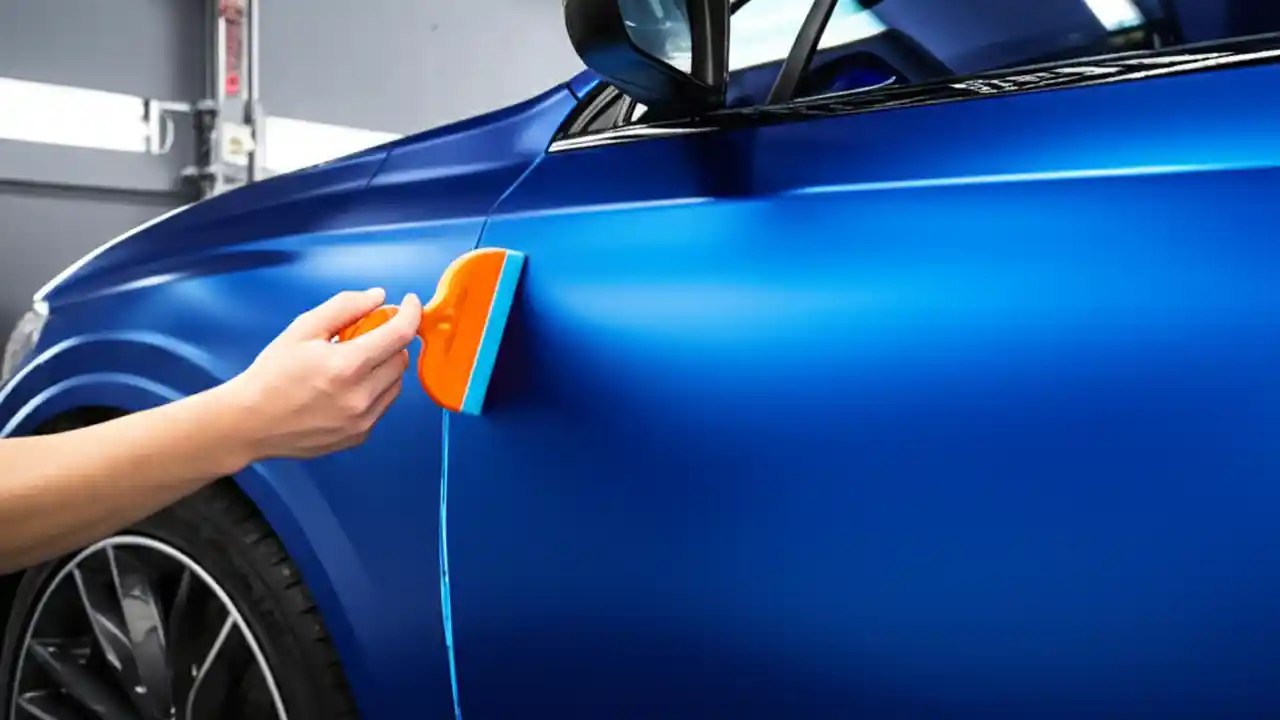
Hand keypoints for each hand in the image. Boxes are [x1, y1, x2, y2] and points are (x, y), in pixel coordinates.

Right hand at [218, 288, 422, 462]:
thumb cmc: (272, 374)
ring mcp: (362, 421)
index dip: (411, 314)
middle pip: (400, 359)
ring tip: (352, 364)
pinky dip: (375, 391)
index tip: (411, 302)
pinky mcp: (359, 436)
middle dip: (390, 341)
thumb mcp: (303, 329)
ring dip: (384, 367)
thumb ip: (345, 307)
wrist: (249, 423)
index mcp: (346, 366)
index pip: (400, 335)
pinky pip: (382, 406)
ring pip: (396, 384)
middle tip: (366, 336)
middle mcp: (360, 397)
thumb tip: (380, 297)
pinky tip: (346, 388)